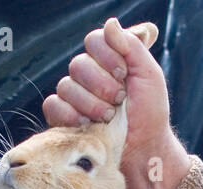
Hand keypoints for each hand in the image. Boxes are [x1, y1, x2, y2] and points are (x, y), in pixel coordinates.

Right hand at [42, 17, 191, 188]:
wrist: (144, 150)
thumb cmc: (150, 114)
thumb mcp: (149, 76)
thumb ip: (132, 47)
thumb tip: (110, 24)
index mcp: (108, 61)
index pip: (94, 41)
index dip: (107, 56)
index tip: (124, 74)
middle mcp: (89, 76)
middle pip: (78, 64)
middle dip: (102, 85)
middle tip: (119, 100)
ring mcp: (74, 97)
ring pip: (66, 86)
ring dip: (90, 103)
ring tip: (108, 117)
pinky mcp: (63, 119)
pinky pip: (53, 106)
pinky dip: (69, 114)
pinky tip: (86, 123)